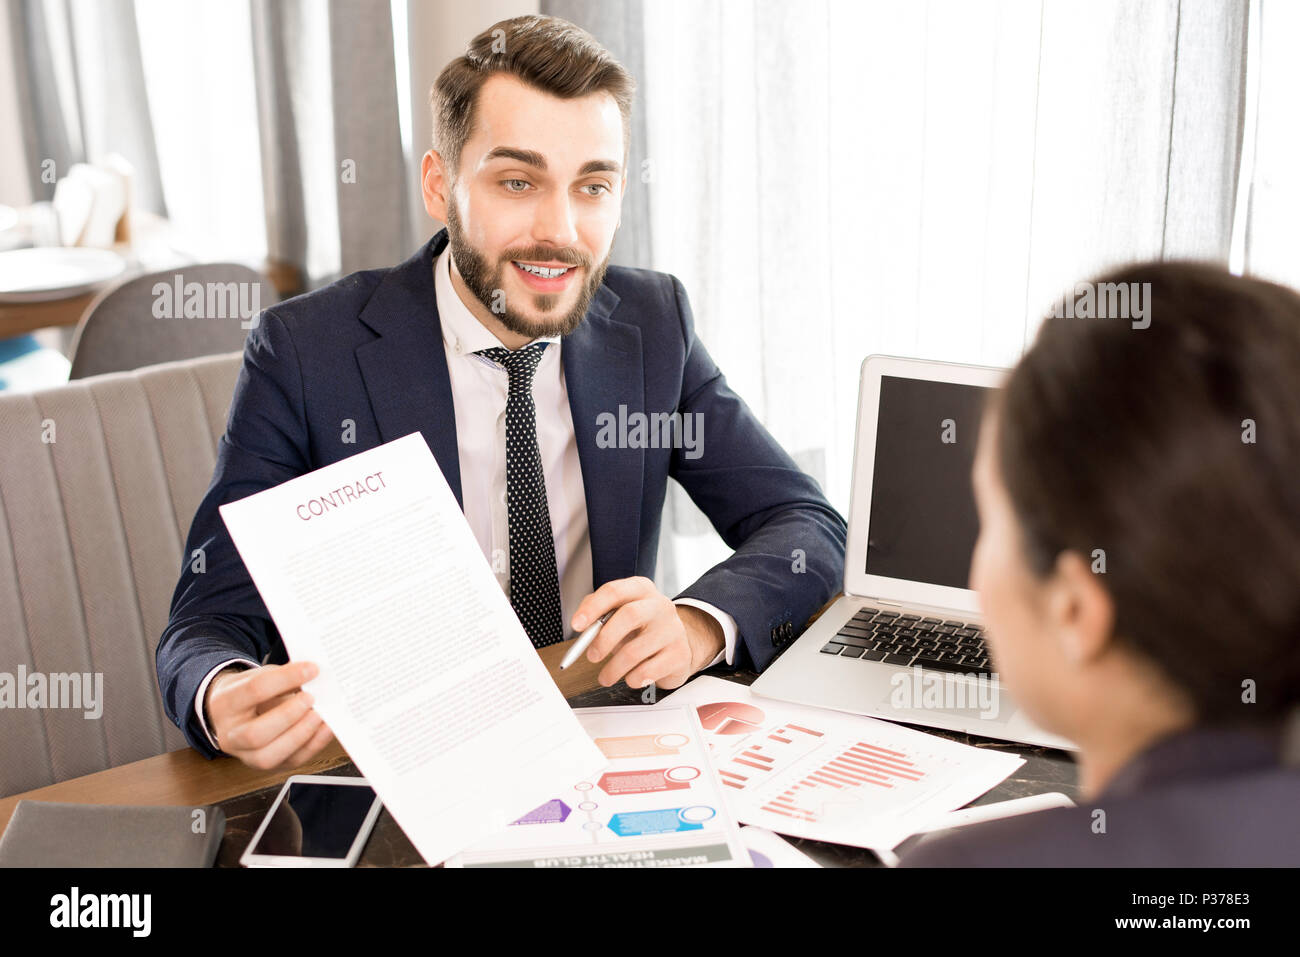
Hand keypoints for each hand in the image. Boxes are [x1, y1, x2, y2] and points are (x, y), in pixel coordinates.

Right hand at [205, 661, 334, 770]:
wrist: (235, 713)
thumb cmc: (251, 692)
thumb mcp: (259, 676)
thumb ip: (283, 678)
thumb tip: (314, 678)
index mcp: (225, 703)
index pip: (254, 690)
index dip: (286, 678)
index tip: (311, 669)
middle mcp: (229, 735)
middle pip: (254, 734)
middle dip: (288, 716)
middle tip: (312, 698)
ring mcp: (245, 756)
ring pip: (269, 757)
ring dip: (301, 735)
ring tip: (320, 715)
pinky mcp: (267, 766)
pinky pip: (291, 762)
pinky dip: (314, 745)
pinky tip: (326, 728)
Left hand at [571, 577, 723, 690]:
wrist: (677, 645)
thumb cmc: (641, 629)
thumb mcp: (619, 614)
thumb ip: (598, 613)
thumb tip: (582, 625)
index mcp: (641, 590)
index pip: (614, 591)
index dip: (592, 608)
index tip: (576, 625)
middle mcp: (660, 606)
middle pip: (629, 615)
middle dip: (604, 639)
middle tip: (591, 656)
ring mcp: (673, 630)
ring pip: (636, 651)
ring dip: (613, 669)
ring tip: (606, 677)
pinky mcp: (679, 655)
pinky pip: (648, 671)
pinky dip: (632, 679)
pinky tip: (631, 677)